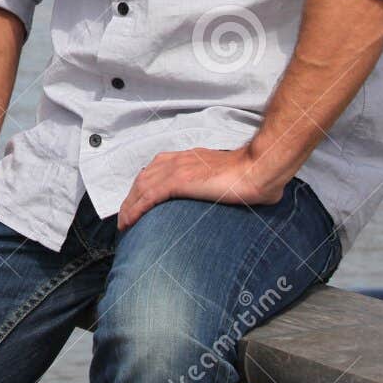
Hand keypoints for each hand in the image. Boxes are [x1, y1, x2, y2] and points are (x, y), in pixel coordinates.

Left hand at [117, 143, 289, 231]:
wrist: (258, 168)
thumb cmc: (252, 174)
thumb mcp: (227, 176)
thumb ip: (217, 183)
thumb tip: (225, 196)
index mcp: (188, 158)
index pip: (155, 171)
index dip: (143, 188)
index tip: (138, 202)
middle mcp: (177, 160)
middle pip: (143, 179)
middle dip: (131, 199)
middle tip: (126, 218)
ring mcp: (176, 169)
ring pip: (141, 187)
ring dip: (129, 206)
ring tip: (124, 224)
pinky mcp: (178, 181)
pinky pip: (148, 196)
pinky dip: (135, 209)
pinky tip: (130, 221)